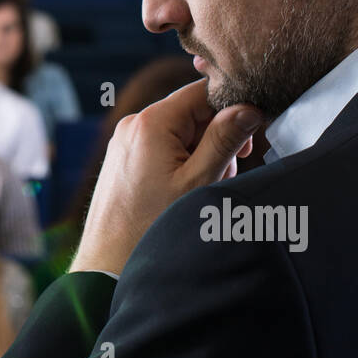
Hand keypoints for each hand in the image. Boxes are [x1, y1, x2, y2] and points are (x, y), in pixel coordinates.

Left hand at [70, 80, 263, 276]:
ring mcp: (125, 142)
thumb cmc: (153, 226)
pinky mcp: (123, 160)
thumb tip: (249, 108)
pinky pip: (161, 148)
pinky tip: (184, 191)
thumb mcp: (199, 181)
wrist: (108, 265)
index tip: (250, 134)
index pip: (201, 91)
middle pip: (191, 112)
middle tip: (227, 171)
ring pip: (179, 132)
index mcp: (151, 122)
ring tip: (202, 187)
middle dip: (216, 138)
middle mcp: (133, 124)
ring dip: (201, 153)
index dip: (231, 107)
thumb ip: (225, 139)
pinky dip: (181, 163)